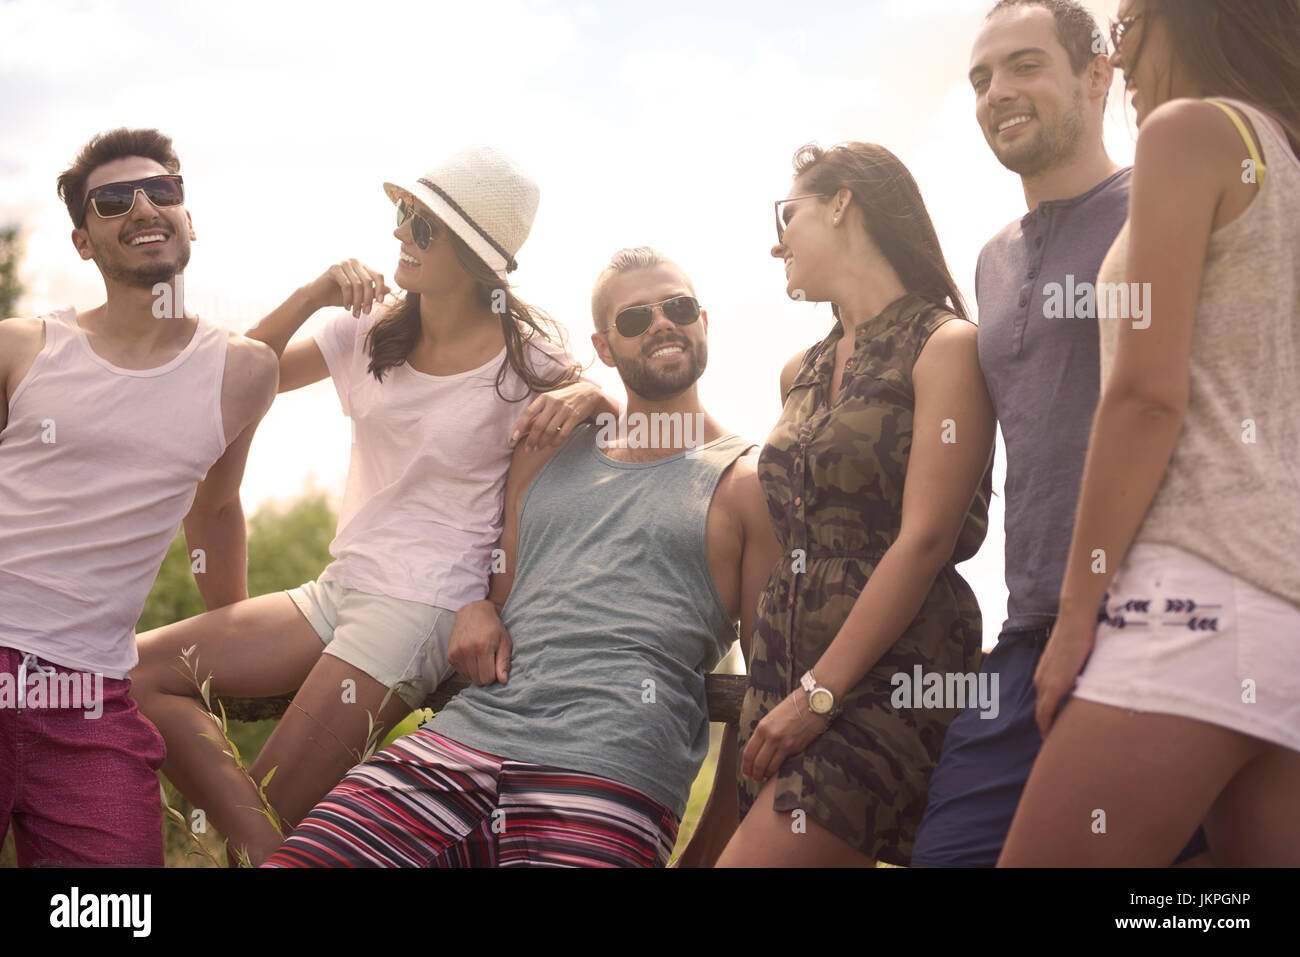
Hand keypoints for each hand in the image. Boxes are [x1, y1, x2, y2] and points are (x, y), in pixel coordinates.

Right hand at [304, 259, 389, 317]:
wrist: (317, 296)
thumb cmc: (339, 295)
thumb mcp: (359, 295)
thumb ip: (373, 291)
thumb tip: (390, 289)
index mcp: (363, 266)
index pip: (378, 275)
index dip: (381, 289)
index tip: (381, 302)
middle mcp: (355, 262)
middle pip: (369, 281)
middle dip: (368, 299)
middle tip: (366, 313)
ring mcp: (344, 263)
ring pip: (358, 284)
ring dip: (358, 301)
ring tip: (356, 314)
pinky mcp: (334, 268)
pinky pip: (346, 285)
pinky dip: (348, 298)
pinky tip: (347, 307)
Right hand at [448, 600, 511, 685]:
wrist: (473, 612)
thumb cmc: (493, 627)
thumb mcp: (505, 641)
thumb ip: (504, 662)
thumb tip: (503, 681)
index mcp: (483, 647)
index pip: (487, 678)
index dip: (494, 676)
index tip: (496, 666)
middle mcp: (467, 650)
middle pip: (478, 680)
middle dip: (486, 675)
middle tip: (489, 662)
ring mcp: (456, 653)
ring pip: (469, 677)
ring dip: (476, 672)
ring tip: (481, 657)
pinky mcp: (450, 655)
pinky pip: (461, 672)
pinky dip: (468, 668)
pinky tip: (472, 656)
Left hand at [511, 380, 612, 451]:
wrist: (587, 393)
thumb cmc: (563, 399)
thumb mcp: (549, 401)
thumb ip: (536, 413)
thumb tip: (521, 427)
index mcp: (544, 398)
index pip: (529, 413)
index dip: (520, 426)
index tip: (514, 437)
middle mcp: (554, 403)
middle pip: (538, 425)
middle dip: (531, 439)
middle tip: (528, 449)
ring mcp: (565, 410)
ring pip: (550, 431)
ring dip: (542, 443)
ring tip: (538, 448)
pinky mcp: (575, 417)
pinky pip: (563, 433)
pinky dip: (556, 442)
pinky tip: (551, 445)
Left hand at [740, 689, 828, 782]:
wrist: (812, 703)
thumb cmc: (794, 708)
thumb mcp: (773, 717)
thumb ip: (765, 732)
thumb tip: (759, 748)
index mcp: (762, 727)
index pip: (748, 751)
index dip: (745, 765)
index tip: (745, 772)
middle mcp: (769, 736)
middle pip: (756, 762)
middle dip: (753, 773)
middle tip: (753, 779)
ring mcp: (781, 743)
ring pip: (767, 766)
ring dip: (763, 775)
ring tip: (763, 778)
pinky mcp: (794, 747)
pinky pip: (780, 764)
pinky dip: (775, 771)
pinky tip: (774, 773)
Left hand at [1033, 613, 1097, 736]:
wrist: (1075, 623)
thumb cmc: (1081, 636)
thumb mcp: (1077, 660)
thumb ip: (1078, 674)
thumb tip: (1088, 682)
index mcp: (1045, 675)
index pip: (1044, 704)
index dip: (1049, 719)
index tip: (1057, 731)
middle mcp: (1040, 681)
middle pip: (1042, 712)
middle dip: (1049, 728)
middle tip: (1059, 744)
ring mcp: (1044, 683)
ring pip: (1043, 714)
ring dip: (1049, 729)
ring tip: (1059, 745)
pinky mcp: (1052, 686)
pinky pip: (1046, 713)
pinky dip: (1047, 726)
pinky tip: (1053, 738)